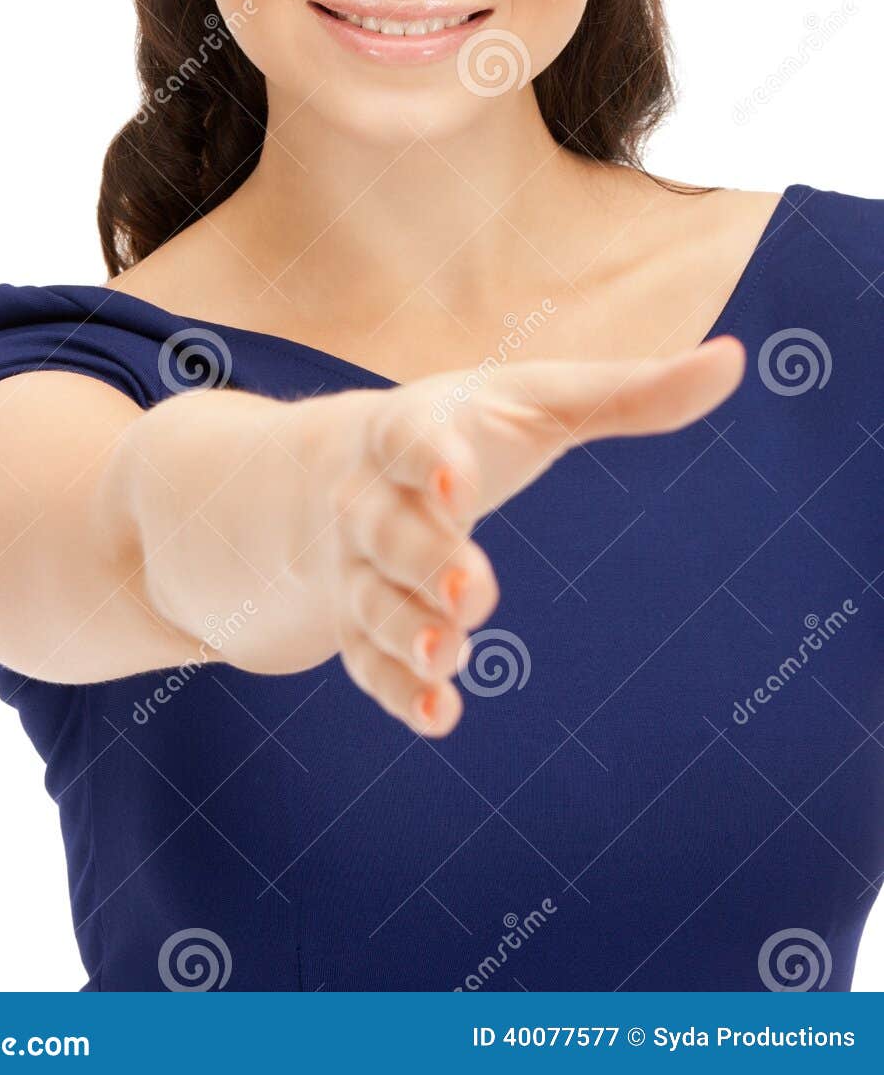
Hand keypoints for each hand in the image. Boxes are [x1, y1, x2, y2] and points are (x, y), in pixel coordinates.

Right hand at [315, 336, 745, 737]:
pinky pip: (366, 663)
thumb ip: (628, 391)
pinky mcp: (358, 624)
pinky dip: (396, 689)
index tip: (461, 486)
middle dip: (425, 562)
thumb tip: (736, 360)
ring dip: (408, 632)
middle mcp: (371, 499)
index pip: (410, 437)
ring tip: (453, 657)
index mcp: (411, 428)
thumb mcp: (536, 401)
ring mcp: (357, 566)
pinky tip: (439, 714)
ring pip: (371, 601)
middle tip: (476, 593)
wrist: (338, 476)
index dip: (430, 460)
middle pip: (385, 531)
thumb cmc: (465, 432)